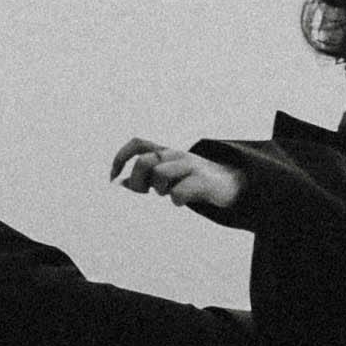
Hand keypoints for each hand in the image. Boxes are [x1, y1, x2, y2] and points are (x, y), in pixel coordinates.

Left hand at [109, 137, 241, 216]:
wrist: (231, 182)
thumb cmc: (192, 180)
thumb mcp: (168, 176)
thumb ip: (145, 178)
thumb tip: (119, 183)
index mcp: (165, 152)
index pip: (137, 144)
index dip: (121, 158)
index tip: (113, 179)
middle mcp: (176, 154)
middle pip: (144, 162)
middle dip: (137, 181)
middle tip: (146, 192)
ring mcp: (190, 166)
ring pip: (160, 174)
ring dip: (159, 189)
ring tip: (169, 193)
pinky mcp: (203, 181)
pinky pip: (179, 193)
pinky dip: (176, 200)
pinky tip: (182, 201)